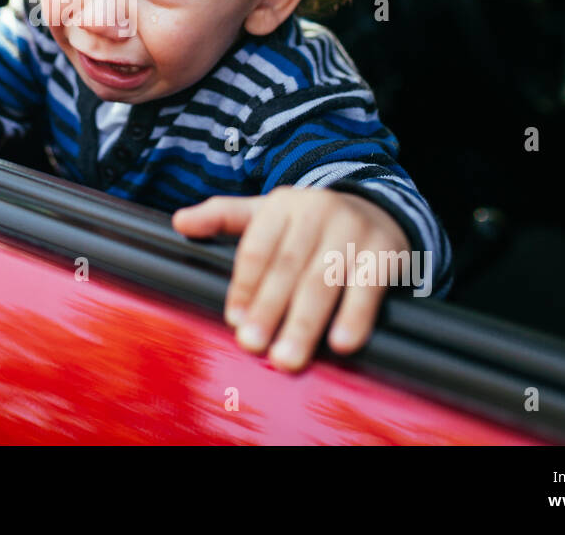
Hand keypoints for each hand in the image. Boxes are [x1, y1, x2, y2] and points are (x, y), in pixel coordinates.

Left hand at [172, 187, 409, 371]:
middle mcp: (318, 213)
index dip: (244, 286)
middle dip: (269, 310)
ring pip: (324, 282)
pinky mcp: (385, 252)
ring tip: (287, 358)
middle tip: (252, 346)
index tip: (234, 320)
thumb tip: (179, 222)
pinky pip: (368, 288)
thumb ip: (222, 217)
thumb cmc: (310, 222)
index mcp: (282, 205)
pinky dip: (355, 317)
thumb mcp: (266, 212)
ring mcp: (353, 231)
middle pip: (288, 268)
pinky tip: (341, 344)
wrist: (377, 206)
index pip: (257, 248)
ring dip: (304, 323)